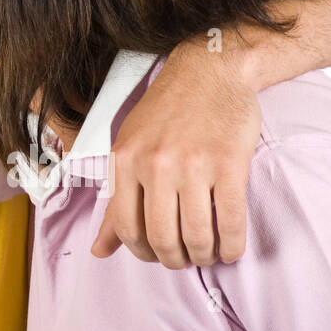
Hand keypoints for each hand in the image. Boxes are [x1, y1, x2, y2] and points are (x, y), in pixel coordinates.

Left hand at [91, 36, 263, 267]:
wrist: (209, 71)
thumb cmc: (166, 112)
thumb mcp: (129, 147)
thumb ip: (116, 200)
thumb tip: (98, 251)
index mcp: (125, 160)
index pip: (127, 227)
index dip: (142, 252)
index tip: (156, 254)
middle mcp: (155, 164)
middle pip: (162, 237)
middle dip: (174, 259)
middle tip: (184, 260)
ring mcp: (193, 165)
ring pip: (196, 235)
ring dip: (203, 256)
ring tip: (208, 254)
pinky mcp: (229, 164)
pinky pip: (230, 221)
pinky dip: (231, 246)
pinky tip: (231, 249)